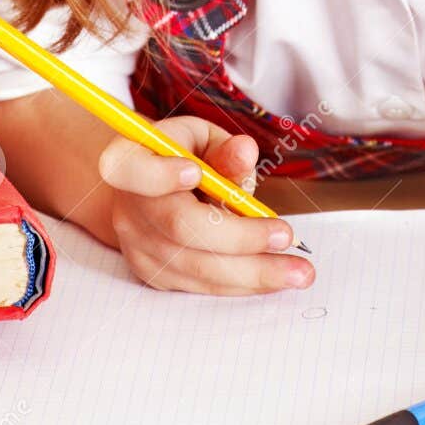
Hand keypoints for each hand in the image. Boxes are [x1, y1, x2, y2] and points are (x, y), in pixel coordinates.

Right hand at [98, 115, 314, 295]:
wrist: (154, 191)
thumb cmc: (184, 156)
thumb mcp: (203, 140)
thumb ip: (224, 150)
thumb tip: (245, 151)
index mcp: (129, 160)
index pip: (129, 169)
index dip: (159, 174)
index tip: (196, 172)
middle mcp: (127, 207)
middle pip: (179, 227)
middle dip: (239, 237)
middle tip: (288, 238)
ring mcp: (136, 245)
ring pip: (194, 266)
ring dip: (251, 272)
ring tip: (298, 272)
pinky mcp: (153, 274)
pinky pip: (199, 285)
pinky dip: (240, 283)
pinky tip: (273, 276)